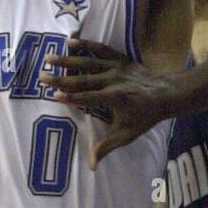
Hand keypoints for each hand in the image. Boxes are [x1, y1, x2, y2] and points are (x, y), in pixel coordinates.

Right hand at [40, 39, 172, 166]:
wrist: (166, 93)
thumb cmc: (145, 117)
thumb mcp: (127, 134)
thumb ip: (107, 147)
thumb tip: (91, 166)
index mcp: (115, 99)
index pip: (88, 98)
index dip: (72, 98)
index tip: (54, 95)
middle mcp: (113, 80)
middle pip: (83, 79)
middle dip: (61, 78)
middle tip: (42, 76)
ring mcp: (116, 67)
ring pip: (88, 62)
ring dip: (68, 59)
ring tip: (49, 57)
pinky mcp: (120, 59)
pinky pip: (101, 49)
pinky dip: (87, 44)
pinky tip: (70, 41)